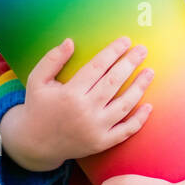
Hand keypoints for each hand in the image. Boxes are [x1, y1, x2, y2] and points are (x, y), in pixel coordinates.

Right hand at [19, 34, 154, 166]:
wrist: (35, 144)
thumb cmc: (38, 107)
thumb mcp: (36, 80)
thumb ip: (52, 59)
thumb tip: (70, 42)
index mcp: (69, 94)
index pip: (97, 67)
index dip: (113, 52)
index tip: (125, 41)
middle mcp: (85, 111)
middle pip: (114, 82)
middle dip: (130, 63)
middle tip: (142, 50)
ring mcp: (95, 129)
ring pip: (124, 105)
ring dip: (139, 87)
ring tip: (149, 72)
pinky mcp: (101, 143)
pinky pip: (126, 131)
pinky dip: (139, 119)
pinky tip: (149, 105)